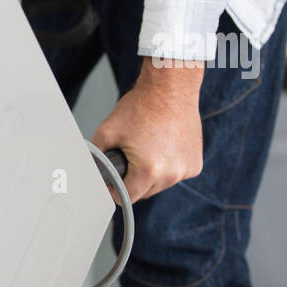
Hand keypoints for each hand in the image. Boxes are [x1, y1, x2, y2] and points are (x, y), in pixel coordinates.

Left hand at [91, 56, 204, 203]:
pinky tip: (164, 145)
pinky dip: (168, 165)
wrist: (170, 89)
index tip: (113, 178)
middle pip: (144, 192)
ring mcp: (186, 171)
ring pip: (160, 184)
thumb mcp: (107, 131)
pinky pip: (175, 173)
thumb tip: (92, 172)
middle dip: (134, 178)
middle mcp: (171, 175)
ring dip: (153, 172)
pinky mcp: (195, 164)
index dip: (114, 188)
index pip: (126, 197)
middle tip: (131, 153)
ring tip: (148, 146)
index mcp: (148, 171)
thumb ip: (96, 157)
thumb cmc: (141, 106)